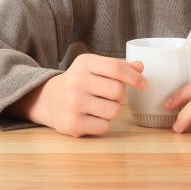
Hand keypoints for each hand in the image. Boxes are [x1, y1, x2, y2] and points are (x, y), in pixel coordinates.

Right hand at [31, 54, 146, 137]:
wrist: (47, 99)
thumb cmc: (77, 82)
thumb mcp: (93, 68)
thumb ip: (117, 67)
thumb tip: (140, 67)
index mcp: (84, 63)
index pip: (116, 68)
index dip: (134, 77)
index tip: (143, 84)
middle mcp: (77, 81)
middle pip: (118, 91)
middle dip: (119, 95)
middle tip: (107, 95)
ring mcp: (74, 103)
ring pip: (114, 111)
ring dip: (111, 111)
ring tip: (97, 106)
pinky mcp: (73, 124)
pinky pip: (104, 126)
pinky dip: (102, 123)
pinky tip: (90, 117)